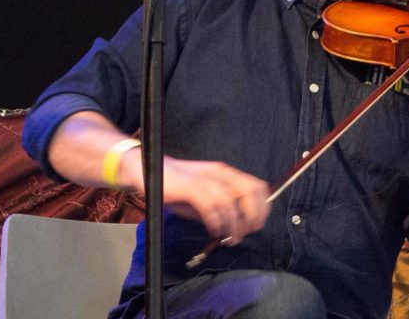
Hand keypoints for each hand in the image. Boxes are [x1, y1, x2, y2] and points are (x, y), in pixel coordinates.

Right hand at [122, 154, 270, 243]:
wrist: (147, 170)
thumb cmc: (178, 187)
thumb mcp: (205, 196)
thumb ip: (222, 207)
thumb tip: (239, 225)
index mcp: (226, 173)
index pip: (256, 186)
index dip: (262, 206)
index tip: (257, 224)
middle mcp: (219, 173)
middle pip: (248, 192)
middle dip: (252, 216)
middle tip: (245, 233)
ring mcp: (204, 178)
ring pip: (230, 202)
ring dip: (233, 224)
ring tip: (230, 238)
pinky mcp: (189, 187)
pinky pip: (210, 205)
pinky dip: (216, 221)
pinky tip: (215, 231)